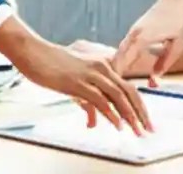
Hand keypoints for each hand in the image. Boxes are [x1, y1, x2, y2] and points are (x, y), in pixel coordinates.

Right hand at [6, 35, 152, 134]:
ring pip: (118, 97)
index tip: (145, 120)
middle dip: (141, 113)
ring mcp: (90, 75)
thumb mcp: (75, 84)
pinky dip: (111, 114)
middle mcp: (101, 68)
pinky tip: (117, 125)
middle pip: (129, 92)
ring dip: (130, 116)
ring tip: (137, 131)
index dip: (139, 105)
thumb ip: (87, 102)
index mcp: (103, 65)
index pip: (128, 87)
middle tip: (148, 129)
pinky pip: (100, 100)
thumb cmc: (52, 66)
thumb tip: (93, 121)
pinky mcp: (78, 82)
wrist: (34, 52)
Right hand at [114, 0, 182, 80]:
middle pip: (118, 56)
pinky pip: (125, 46)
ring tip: (115, 82)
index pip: (124, 59)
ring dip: (117, 64)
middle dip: (114, 72)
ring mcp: (133, 31)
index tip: (115, 88)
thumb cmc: (179, 19)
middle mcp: (134, 34)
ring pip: (120, 51)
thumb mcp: (177, 43)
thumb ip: (166, 61)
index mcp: (142, 38)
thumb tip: (156, 76)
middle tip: (112, 89)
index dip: (118, 74)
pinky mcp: (136, 30)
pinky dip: (122, 57)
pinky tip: (125, 67)